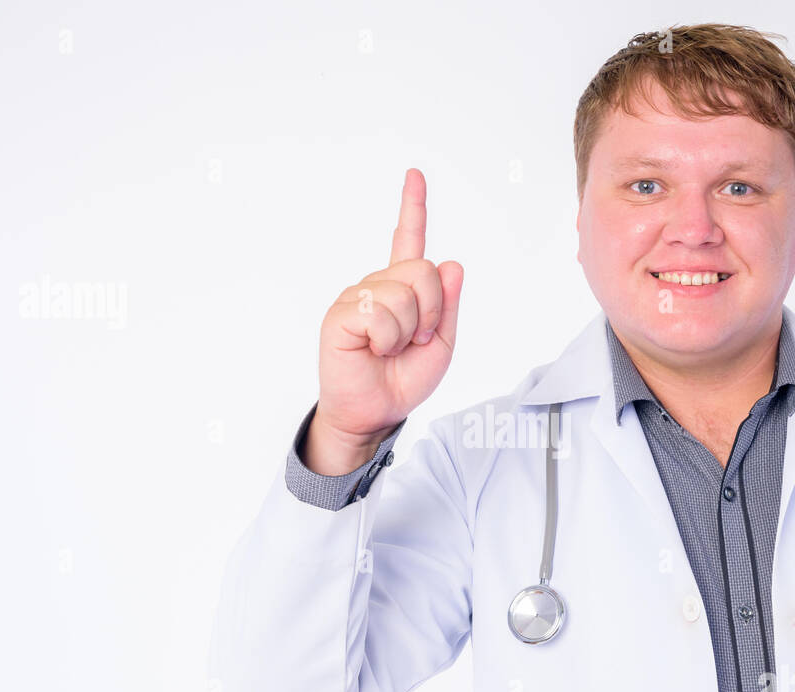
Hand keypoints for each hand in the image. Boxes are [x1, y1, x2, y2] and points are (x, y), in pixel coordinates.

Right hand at [305, 167, 462, 473]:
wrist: (375, 413)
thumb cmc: (401, 380)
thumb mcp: (441, 345)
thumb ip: (448, 305)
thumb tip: (452, 263)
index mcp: (401, 289)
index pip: (408, 241)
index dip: (413, 207)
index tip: (414, 175)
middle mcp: (377, 286)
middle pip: (424, 270)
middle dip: (431, 310)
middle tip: (415, 339)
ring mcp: (357, 296)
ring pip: (404, 293)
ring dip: (407, 330)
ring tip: (390, 348)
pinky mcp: (341, 314)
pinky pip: (379, 312)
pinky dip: (387, 338)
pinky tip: (374, 349)